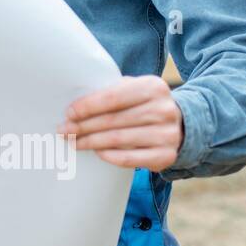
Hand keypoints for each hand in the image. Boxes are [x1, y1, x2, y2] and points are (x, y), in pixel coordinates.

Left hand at [57, 74, 183, 171]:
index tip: (69, 113)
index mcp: (153, 87)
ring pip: (117, 139)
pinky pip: (129, 158)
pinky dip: (108, 156)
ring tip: (74, 142)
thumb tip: (75, 107)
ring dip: (90, 142)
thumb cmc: (144, 104)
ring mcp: (167, 134)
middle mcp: (163, 110)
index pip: (113, 97)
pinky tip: (96, 152)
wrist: (181, 124)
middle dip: (83, 126)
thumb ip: (111, 92)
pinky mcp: (165, 156)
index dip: (87, 106)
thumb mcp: (133, 90)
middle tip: (64, 130)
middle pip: (113, 120)